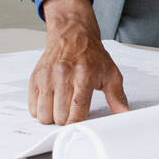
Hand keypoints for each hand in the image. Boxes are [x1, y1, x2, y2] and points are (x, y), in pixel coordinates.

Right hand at [30, 0, 128, 125]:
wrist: (73, 35)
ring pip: (44, 115)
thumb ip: (117, 96)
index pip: (77, 110)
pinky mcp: (35, 78)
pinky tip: (52, 101)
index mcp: (84, 75)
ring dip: (53, 117)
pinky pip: (32, 108)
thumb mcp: (110, 73)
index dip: (79, 122)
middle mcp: (63, 75)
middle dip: (67, 119)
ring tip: (62, 106)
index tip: (82, 124)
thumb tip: (125, 113)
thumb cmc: (92, 55)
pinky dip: (41, 110)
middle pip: (60, 116)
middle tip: (73, 110)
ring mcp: (46, 77)